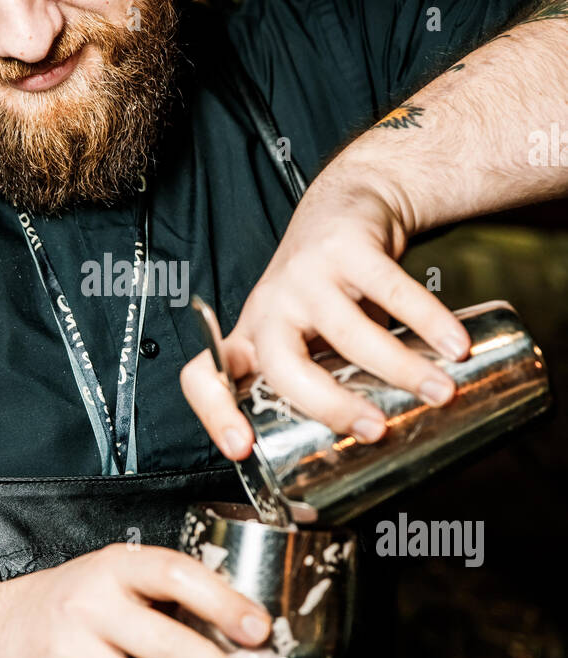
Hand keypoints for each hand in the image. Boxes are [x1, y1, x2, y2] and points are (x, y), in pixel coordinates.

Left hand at [180, 175, 470, 453]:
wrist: (349, 204)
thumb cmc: (328, 289)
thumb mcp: (309, 335)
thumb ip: (328, 381)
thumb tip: (379, 452)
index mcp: (252, 338)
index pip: (203, 376)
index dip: (213, 412)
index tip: (241, 447)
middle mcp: (270, 308)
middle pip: (282, 363)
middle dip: (329, 404)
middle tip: (375, 431)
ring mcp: (306, 276)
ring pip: (347, 330)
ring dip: (399, 368)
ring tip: (439, 394)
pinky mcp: (347, 248)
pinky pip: (393, 291)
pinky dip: (428, 322)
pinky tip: (454, 347)